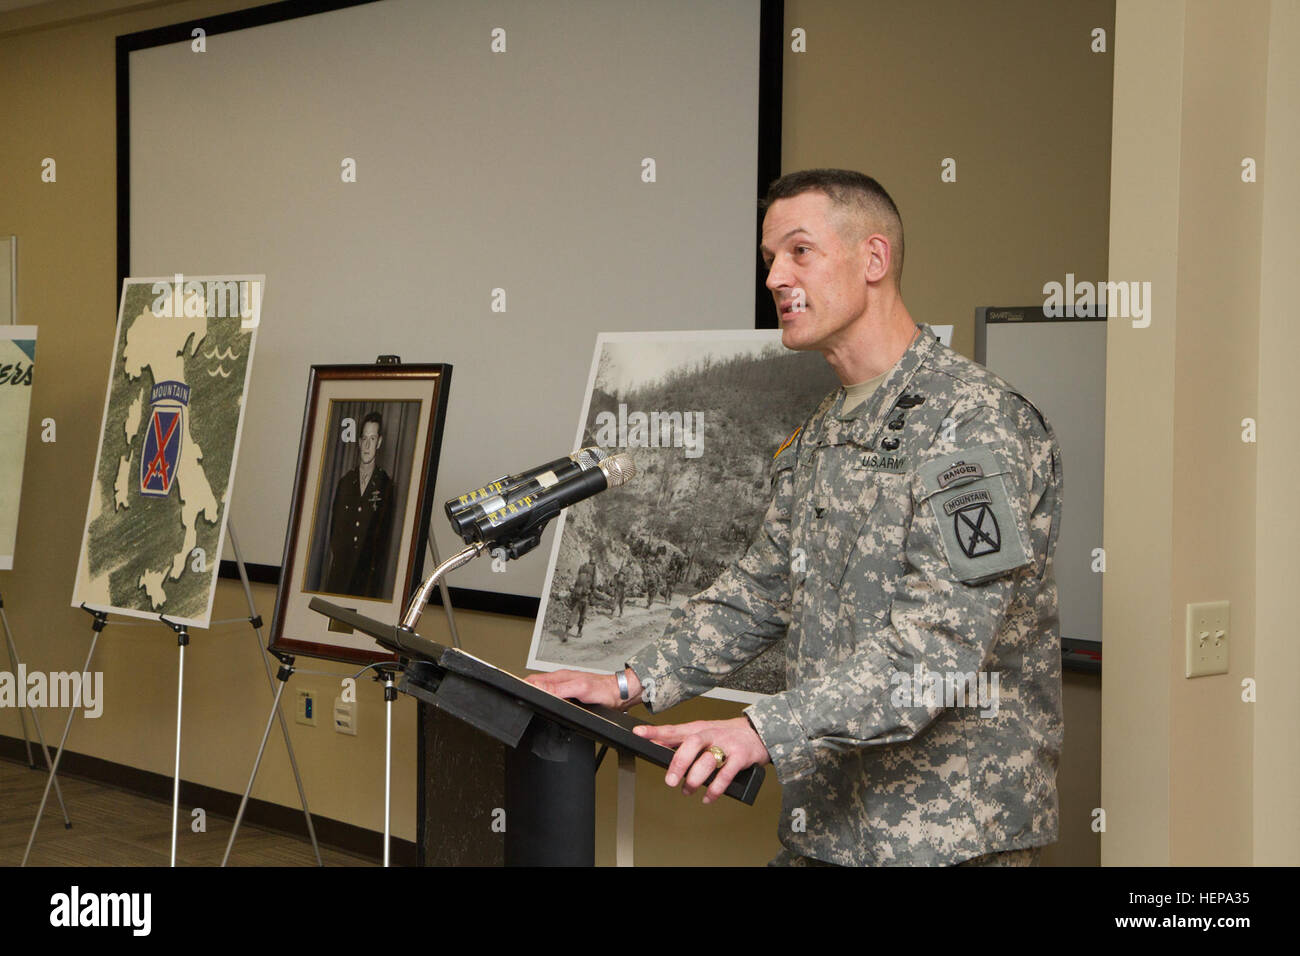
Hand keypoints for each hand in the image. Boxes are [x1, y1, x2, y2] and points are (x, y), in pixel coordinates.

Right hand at [524, 668, 641, 708]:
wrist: (619, 695)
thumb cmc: (603, 690)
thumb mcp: (579, 688)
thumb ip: (558, 688)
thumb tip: (539, 688)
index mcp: (559, 677)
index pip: (534, 680)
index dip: (522, 686)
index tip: (512, 691)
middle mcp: (561, 682)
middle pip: (537, 686)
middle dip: (525, 692)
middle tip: (517, 701)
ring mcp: (566, 689)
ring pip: (545, 692)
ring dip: (536, 697)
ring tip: (528, 703)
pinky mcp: (572, 697)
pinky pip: (555, 699)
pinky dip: (548, 703)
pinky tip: (547, 708)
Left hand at [633, 717, 769, 803]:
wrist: (759, 733)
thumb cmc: (726, 735)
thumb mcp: (703, 733)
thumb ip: (682, 740)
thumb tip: (657, 746)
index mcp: (699, 728)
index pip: (674, 729)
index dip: (656, 731)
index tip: (639, 733)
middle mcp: (711, 734)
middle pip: (691, 744)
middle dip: (679, 763)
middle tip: (669, 781)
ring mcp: (727, 745)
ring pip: (708, 761)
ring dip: (695, 779)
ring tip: (688, 791)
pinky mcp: (741, 757)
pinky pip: (726, 775)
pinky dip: (715, 790)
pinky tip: (707, 798)